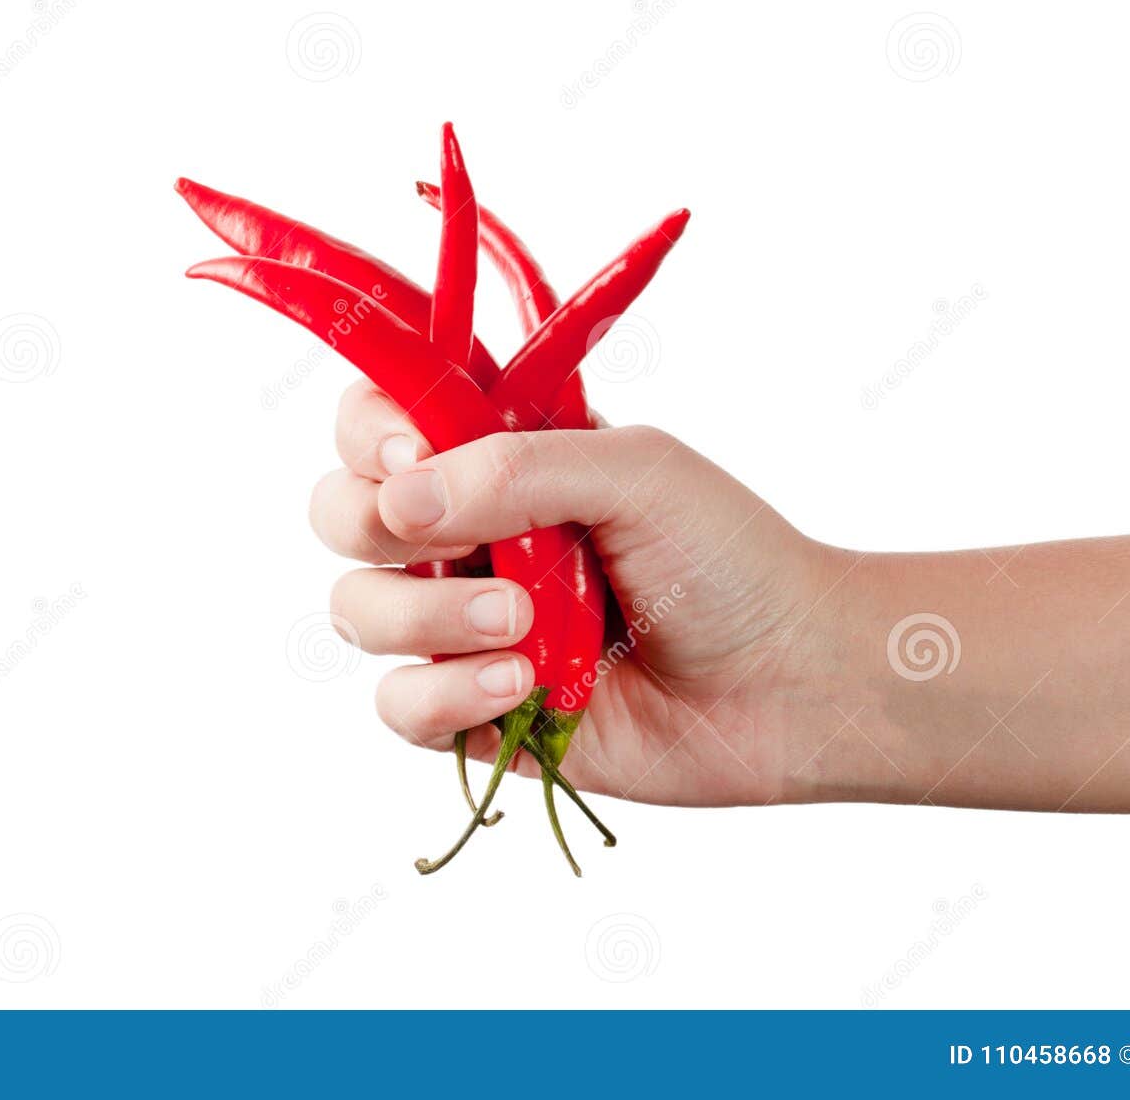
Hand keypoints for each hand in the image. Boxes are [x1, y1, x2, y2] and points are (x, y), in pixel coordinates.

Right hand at [309, 379, 861, 806]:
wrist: (789, 681)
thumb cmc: (728, 558)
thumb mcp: (635, 472)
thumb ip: (515, 466)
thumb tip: (402, 494)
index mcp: (497, 456)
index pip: (378, 420)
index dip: (370, 430)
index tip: (414, 450)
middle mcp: (467, 535)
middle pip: (340, 512)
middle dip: (377, 526)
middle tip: (464, 541)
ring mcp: (462, 626)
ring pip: (359, 611)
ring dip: (427, 617)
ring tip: (523, 626)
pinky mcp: (472, 710)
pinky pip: (399, 705)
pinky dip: (448, 695)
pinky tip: (523, 688)